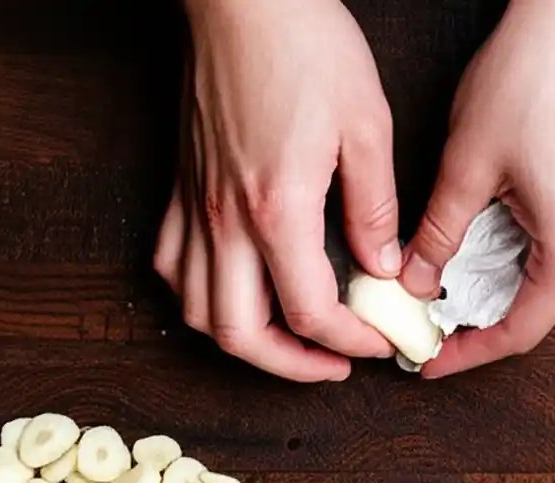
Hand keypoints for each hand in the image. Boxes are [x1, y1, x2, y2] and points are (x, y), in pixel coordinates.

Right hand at [155, 0, 400, 381]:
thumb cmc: (303, 44)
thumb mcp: (366, 125)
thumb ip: (374, 208)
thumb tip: (385, 265)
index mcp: (276, 209)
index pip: (311, 311)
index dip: (351, 340)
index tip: (379, 340)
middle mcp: (224, 219)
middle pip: (241, 335)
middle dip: (292, 366)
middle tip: (334, 363)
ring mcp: (193, 205)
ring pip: (195, 311)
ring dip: (242, 341)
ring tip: (287, 339)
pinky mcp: (178, 186)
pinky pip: (169, 265)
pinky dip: (197, 296)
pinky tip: (231, 290)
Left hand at [399, 0, 554, 377]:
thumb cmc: (533, 76)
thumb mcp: (467, 165)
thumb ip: (439, 234)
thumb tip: (415, 278)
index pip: (518, 331)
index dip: (468, 353)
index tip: (431, 361)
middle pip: (539, 305)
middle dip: (481, 314)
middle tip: (429, 312)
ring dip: (504, 277)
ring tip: (452, 269)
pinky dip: (530, 249)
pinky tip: (493, 231)